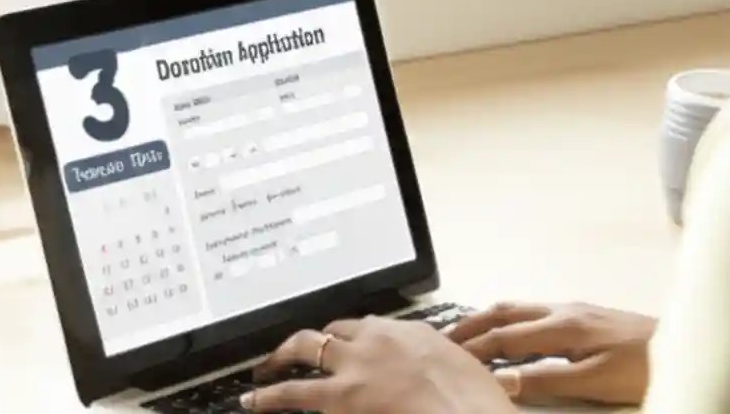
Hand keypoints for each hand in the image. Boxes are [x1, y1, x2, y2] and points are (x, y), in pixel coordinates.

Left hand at [242, 316, 517, 413]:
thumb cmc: (474, 401)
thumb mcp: (457, 367)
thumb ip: (429, 361)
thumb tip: (424, 366)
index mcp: (406, 332)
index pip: (364, 327)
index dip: (344, 338)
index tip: (336, 345)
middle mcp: (375, 341)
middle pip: (328, 333)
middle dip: (304, 343)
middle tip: (287, 355)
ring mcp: (356, 369)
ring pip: (304, 352)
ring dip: (277, 362)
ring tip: (260, 375)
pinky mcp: (342, 400)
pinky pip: (297, 395)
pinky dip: (272, 398)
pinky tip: (255, 401)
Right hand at [448, 302, 655, 405]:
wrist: (688, 344)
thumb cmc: (645, 366)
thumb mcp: (594, 382)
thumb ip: (546, 379)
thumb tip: (502, 380)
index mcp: (563, 326)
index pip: (505, 337)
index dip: (474, 348)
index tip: (447, 358)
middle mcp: (564, 310)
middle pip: (505, 311)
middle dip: (471, 323)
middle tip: (443, 337)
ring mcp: (575, 308)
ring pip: (519, 307)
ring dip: (488, 317)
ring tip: (466, 330)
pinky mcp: (586, 313)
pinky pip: (535, 311)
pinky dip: (510, 318)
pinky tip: (511, 330)